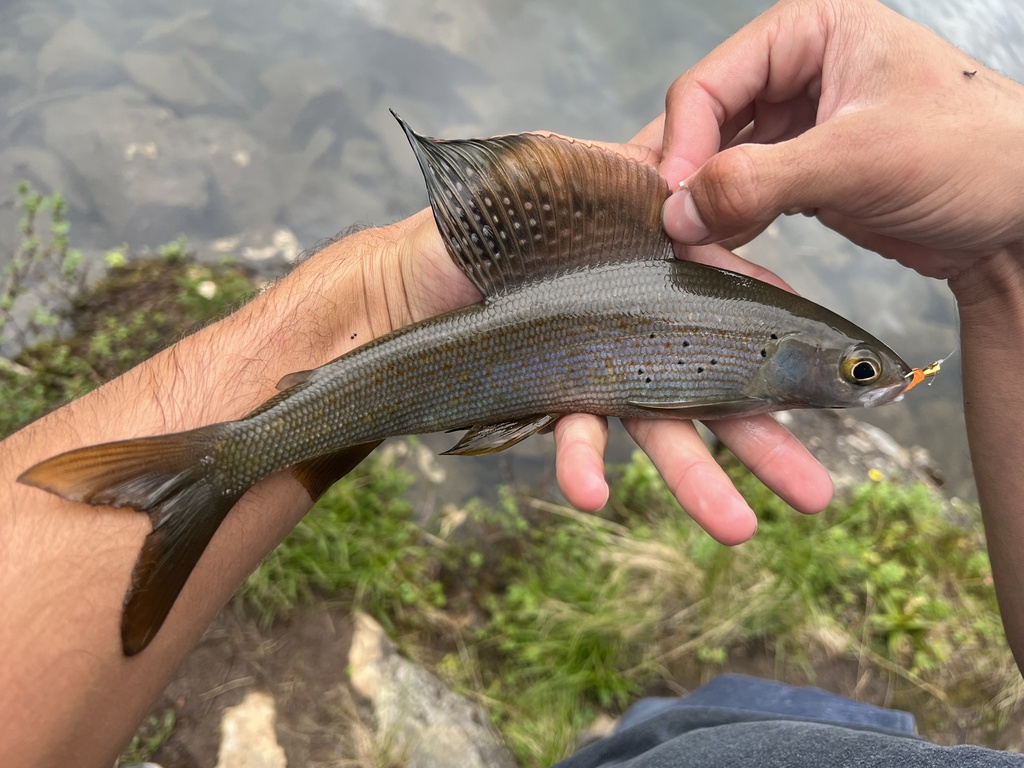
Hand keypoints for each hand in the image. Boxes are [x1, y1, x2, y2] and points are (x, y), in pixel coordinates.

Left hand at [373, 140, 832, 544]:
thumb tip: (693, 193)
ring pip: (658, 431)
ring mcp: (597, 373)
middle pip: (715, 391)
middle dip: (768, 444)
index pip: (735, 310)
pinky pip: (574, 438)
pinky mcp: (550, 400)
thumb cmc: (486, 221)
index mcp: (656, 277)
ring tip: (738, 529)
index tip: (838, 384)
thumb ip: (629, 183)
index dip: (786, 349)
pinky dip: (584, 467)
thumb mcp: (562, 176)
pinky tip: (592, 493)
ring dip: (697, 482)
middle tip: (816, 494)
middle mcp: (636, 334)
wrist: (409, 280)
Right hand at [649, 0, 1023, 292]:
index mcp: (810, 34)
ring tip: (685, 253)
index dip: (681, 146)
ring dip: (699, 211)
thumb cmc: (976, 154)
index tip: (668, 205)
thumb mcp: (861, 159)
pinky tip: (718, 256)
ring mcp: (795, 126)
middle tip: (659, 232)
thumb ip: (761, 181)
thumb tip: (678, 211)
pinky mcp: (801, 174)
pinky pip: (741, 198)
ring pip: (715, 167)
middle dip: (682, 182)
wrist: (1023, 216)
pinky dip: (726, 229)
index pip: (709, 85)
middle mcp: (795, 73)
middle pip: (703, 126)